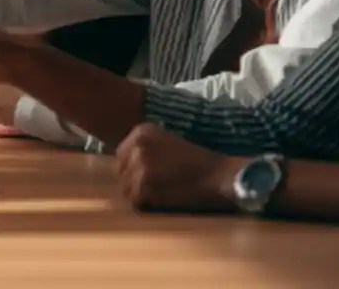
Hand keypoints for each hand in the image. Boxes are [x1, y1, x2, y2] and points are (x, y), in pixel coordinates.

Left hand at [115, 123, 248, 211]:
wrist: (219, 175)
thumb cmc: (197, 163)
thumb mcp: (167, 145)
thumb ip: (144, 151)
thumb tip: (121, 169)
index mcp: (141, 131)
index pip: (120, 156)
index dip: (132, 171)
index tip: (151, 176)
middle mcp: (137, 144)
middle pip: (120, 173)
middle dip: (133, 184)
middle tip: (158, 188)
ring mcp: (139, 163)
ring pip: (125, 190)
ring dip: (140, 197)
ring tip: (163, 194)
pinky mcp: (144, 183)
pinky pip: (135, 202)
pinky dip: (147, 206)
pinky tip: (165, 200)